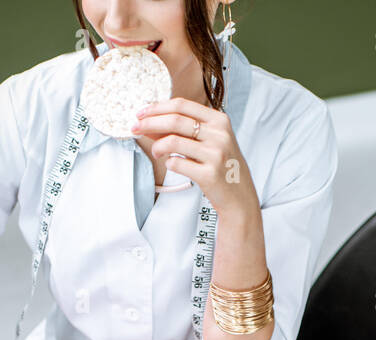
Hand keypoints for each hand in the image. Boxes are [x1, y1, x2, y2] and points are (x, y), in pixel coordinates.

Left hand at [132, 98, 259, 217]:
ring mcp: (215, 155)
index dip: (157, 108)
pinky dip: (168, 163)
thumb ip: (184, 130)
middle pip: (174, 120)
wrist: (240, 197)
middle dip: (149, 123)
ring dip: (156, 146)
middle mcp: (219, 135)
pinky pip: (177, 164)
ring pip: (172, 142)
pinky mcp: (209, 175)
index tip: (141, 113)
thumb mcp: (210, 142)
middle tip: (135, 128)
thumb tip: (150, 122)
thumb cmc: (223, 167)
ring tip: (154, 152)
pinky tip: (171, 164)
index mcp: (219, 120)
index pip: (182, 105)